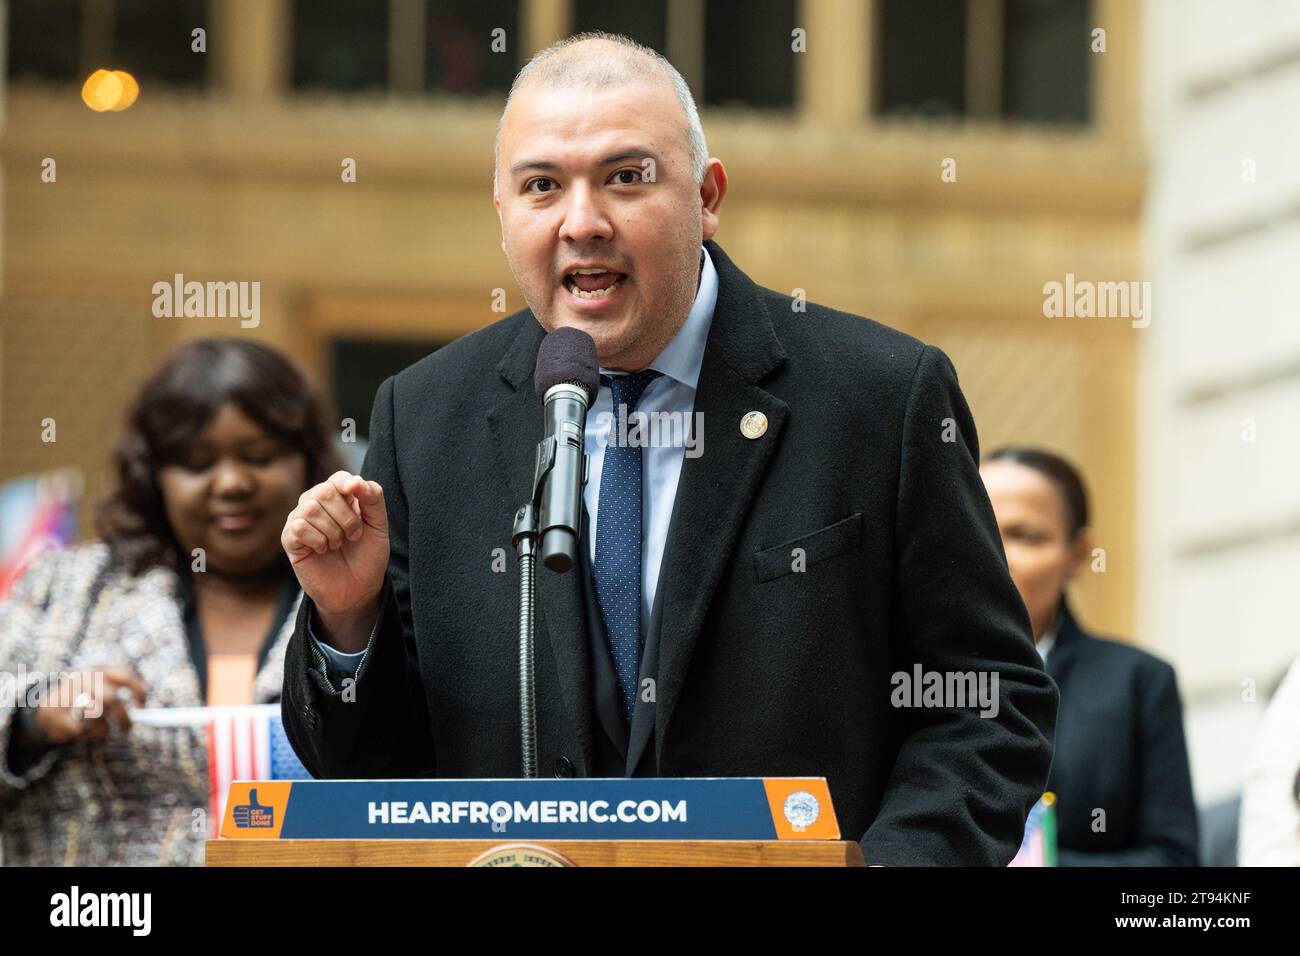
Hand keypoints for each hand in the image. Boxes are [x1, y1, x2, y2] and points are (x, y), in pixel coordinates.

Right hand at [32, 667, 146, 744]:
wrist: (43, 705)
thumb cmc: (81, 698)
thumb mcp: (99, 688)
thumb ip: (118, 696)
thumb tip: (143, 713)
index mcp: (98, 671)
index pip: (125, 676)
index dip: (137, 692)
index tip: (142, 708)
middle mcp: (83, 680)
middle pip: (111, 699)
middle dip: (123, 718)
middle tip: (127, 730)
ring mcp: (67, 695)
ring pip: (96, 717)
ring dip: (103, 730)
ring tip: (101, 733)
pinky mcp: (55, 713)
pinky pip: (79, 730)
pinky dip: (85, 736)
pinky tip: (80, 733)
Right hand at [281, 471, 388, 620]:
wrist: (357, 589)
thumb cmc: (367, 555)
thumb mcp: (379, 526)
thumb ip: (373, 499)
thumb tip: (355, 481)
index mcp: (339, 497)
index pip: (339, 478)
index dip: (348, 484)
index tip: (355, 493)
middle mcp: (317, 503)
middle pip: (325, 491)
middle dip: (346, 516)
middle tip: (354, 535)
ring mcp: (300, 519)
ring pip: (311, 508)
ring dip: (333, 531)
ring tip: (338, 544)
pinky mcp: (290, 538)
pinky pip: (299, 527)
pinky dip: (318, 540)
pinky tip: (322, 550)